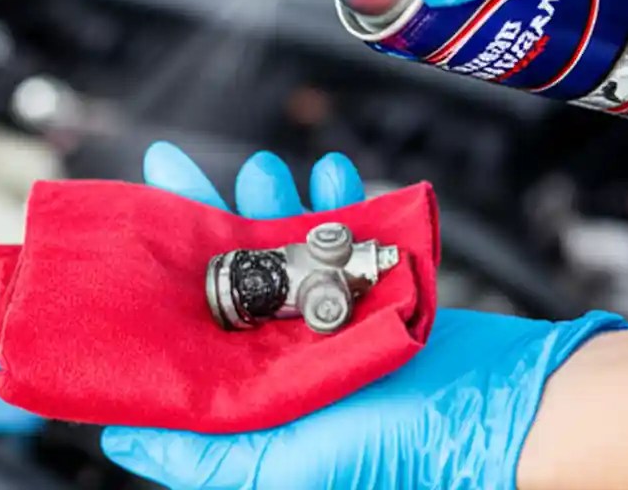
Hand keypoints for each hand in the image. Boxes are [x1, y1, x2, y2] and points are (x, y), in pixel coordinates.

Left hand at [101, 142, 627, 488]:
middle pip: (234, 271)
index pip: (195, 324)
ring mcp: (338, 316)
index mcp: (259, 388)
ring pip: (289, 244)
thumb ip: (200, 454)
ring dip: (272, 201)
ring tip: (263, 172)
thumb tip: (120, 437)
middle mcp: (292, 350)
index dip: (164, 274)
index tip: (138, 221)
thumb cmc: (400, 452)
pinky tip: (331, 173)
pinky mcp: (384, 289)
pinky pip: (355, 234)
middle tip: (178, 167)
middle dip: (209, 217)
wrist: (507, 416)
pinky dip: (343, 199)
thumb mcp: (279, 466)